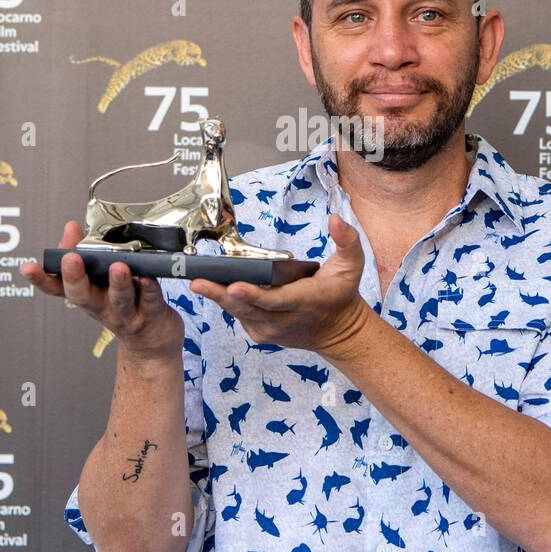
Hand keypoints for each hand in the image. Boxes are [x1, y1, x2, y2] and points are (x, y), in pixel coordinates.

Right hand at [19, 221, 184, 361]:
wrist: (152, 344)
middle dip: (75, 277)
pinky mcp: (152, 315)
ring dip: (117, 283)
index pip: (57, 288)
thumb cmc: (125, 304)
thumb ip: (86, 253)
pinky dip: (149, 288)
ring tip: (118, 267)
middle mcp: (101, 306)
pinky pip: (150, 300)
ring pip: (119, 299)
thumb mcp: (100, 281)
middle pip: (83, 295)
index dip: (41, 279)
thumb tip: (70, 228)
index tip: (27, 267)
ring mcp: (126, 313)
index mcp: (86, 294)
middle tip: (70, 260)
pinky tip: (147, 276)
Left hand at [188, 213, 372, 357]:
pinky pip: (240, 316)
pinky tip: (214, 287)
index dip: (253, 294)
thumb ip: (347, 240)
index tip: (234, 285)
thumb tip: (335, 218)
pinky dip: (228, 302)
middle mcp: (284, 319)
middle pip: (248, 308)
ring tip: (198, 281)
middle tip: (198, 283)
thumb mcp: (352, 265)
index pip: (276, 300)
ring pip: (239, 313)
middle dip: (221, 295)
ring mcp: (271, 329)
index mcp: (305, 301)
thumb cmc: (341, 294)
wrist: (339, 332)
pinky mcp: (261, 332)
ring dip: (218, 298)